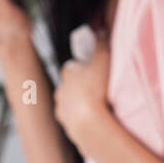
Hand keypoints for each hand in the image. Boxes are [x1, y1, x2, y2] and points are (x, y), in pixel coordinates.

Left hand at [54, 36, 110, 151]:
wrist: (90, 123)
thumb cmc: (95, 88)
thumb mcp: (103, 58)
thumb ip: (102, 44)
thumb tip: (101, 30)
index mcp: (67, 74)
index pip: (71, 68)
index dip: (82, 68)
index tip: (92, 69)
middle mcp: (61, 93)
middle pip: (69, 88)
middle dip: (79, 88)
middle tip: (96, 90)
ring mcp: (63, 114)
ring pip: (70, 107)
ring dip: (79, 106)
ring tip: (98, 109)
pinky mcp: (70, 131)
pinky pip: (75, 124)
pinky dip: (82, 122)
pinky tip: (96, 123)